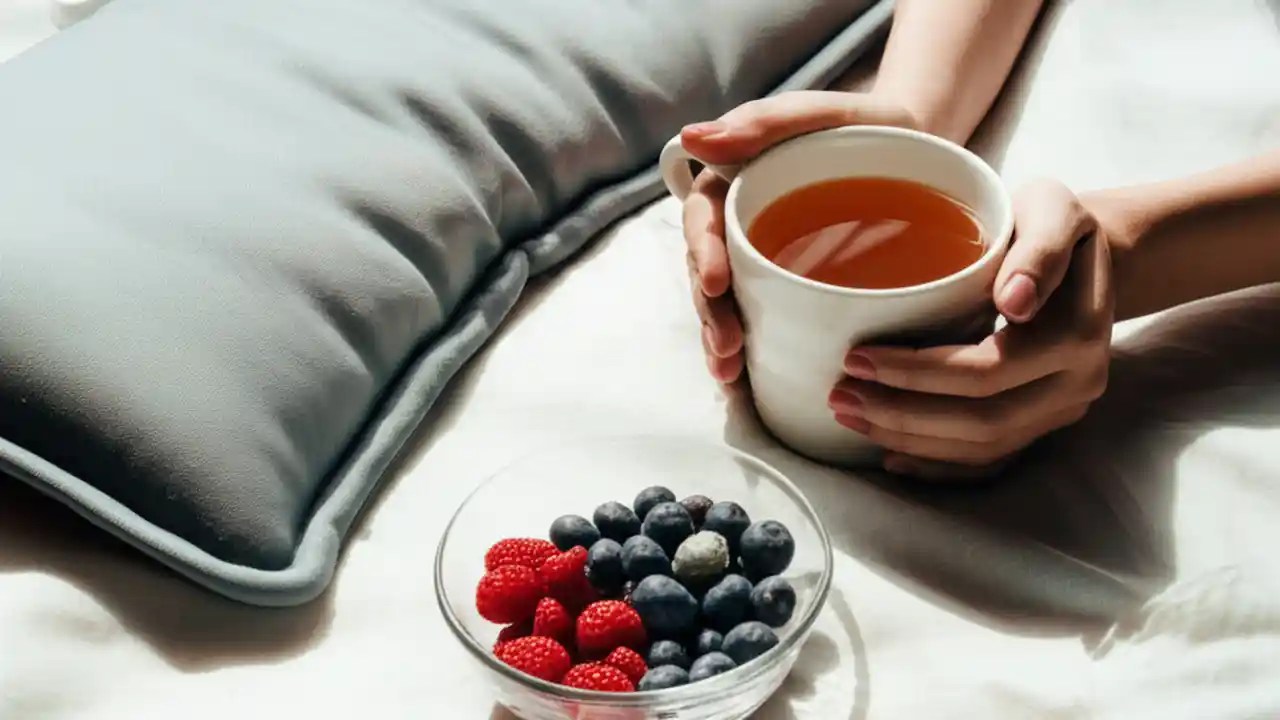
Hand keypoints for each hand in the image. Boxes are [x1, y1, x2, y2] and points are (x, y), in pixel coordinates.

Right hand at [680, 91, 918, 383]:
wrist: (919, 150)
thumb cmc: (868, 125)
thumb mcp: (823, 115)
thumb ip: (763, 122)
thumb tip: (691, 138)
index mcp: (735, 179)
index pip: (704, 219)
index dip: (703, 254)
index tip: (716, 284)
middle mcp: (741, 222)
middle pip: (709, 269)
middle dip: (710, 313)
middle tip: (726, 347)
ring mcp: (764, 256)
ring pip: (728, 300)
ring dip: (721, 338)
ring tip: (729, 374)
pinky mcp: (791, 285)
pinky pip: (763, 316)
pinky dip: (751, 348)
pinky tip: (748, 379)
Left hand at [828, 179, 1114, 478]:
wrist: (1086, 255)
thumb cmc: (1054, 222)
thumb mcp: (1053, 209)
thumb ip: (1040, 249)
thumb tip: (1015, 301)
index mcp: (1078, 332)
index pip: (986, 370)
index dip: (917, 373)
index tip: (858, 356)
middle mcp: (1077, 383)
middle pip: (981, 422)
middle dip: (902, 415)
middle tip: (840, 395)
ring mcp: (1062, 410)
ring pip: (982, 447)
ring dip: (910, 440)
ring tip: (851, 416)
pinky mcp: (1044, 424)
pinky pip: (991, 462)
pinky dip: (939, 464)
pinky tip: (892, 454)